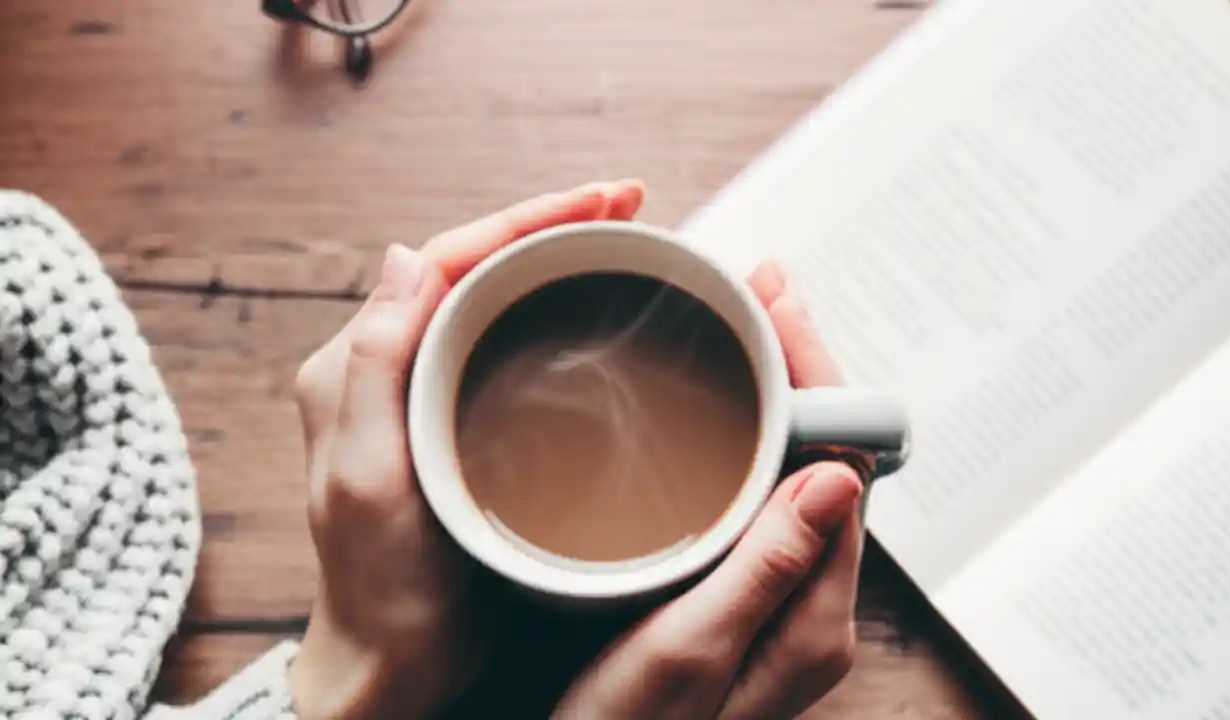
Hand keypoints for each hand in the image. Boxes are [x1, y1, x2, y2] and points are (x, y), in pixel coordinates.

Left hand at [287, 180, 646, 718]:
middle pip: (475, 267)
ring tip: (621, 235)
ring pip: (493, 297)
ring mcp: (422, 392)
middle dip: (551, 224)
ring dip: (556, 258)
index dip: (526, 219)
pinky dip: (551, 307)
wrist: (394, 663)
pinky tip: (593, 303)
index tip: (602, 199)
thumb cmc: (382, 590)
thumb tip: (401, 256)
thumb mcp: (369, 479)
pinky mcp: (453, 419)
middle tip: (628, 204)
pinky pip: (503, 338)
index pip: (445, 260)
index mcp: (357, 368)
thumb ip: (374, 368)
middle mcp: (386, 368)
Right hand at [552, 260, 864, 719]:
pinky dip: (750, 436)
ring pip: (795, 468)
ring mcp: (776, 593)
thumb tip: (837, 476)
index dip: (818, 375)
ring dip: (778, 395)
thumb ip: (765, 571)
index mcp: (815, 614)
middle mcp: (810, 598)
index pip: (845, 463)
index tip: (778, 306)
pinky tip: (717, 405)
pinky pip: (763, 495)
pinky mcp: (740, 591)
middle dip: (803, 367)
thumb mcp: (685, 654)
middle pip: (828, 454)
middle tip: (759, 291)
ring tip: (744, 325)